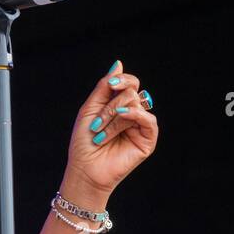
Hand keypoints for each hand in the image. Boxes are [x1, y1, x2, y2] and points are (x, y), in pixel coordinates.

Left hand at [63, 59, 158, 197]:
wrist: (84, 170)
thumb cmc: (84, 143)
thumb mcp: (90, 109)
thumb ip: (104, 87)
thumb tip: (119, 63)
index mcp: (119, 105)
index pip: (130, 83)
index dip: (121, 80)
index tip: (109, 87)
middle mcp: (132, 114)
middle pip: (132, 91)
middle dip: (111, 104)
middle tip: (96, 123)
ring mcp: (140, 127)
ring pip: (136, 104)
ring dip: (114, 115)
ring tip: (100, 132)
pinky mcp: (147, 140)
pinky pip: (149, 119)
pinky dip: (134, 115)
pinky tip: (121, 118)